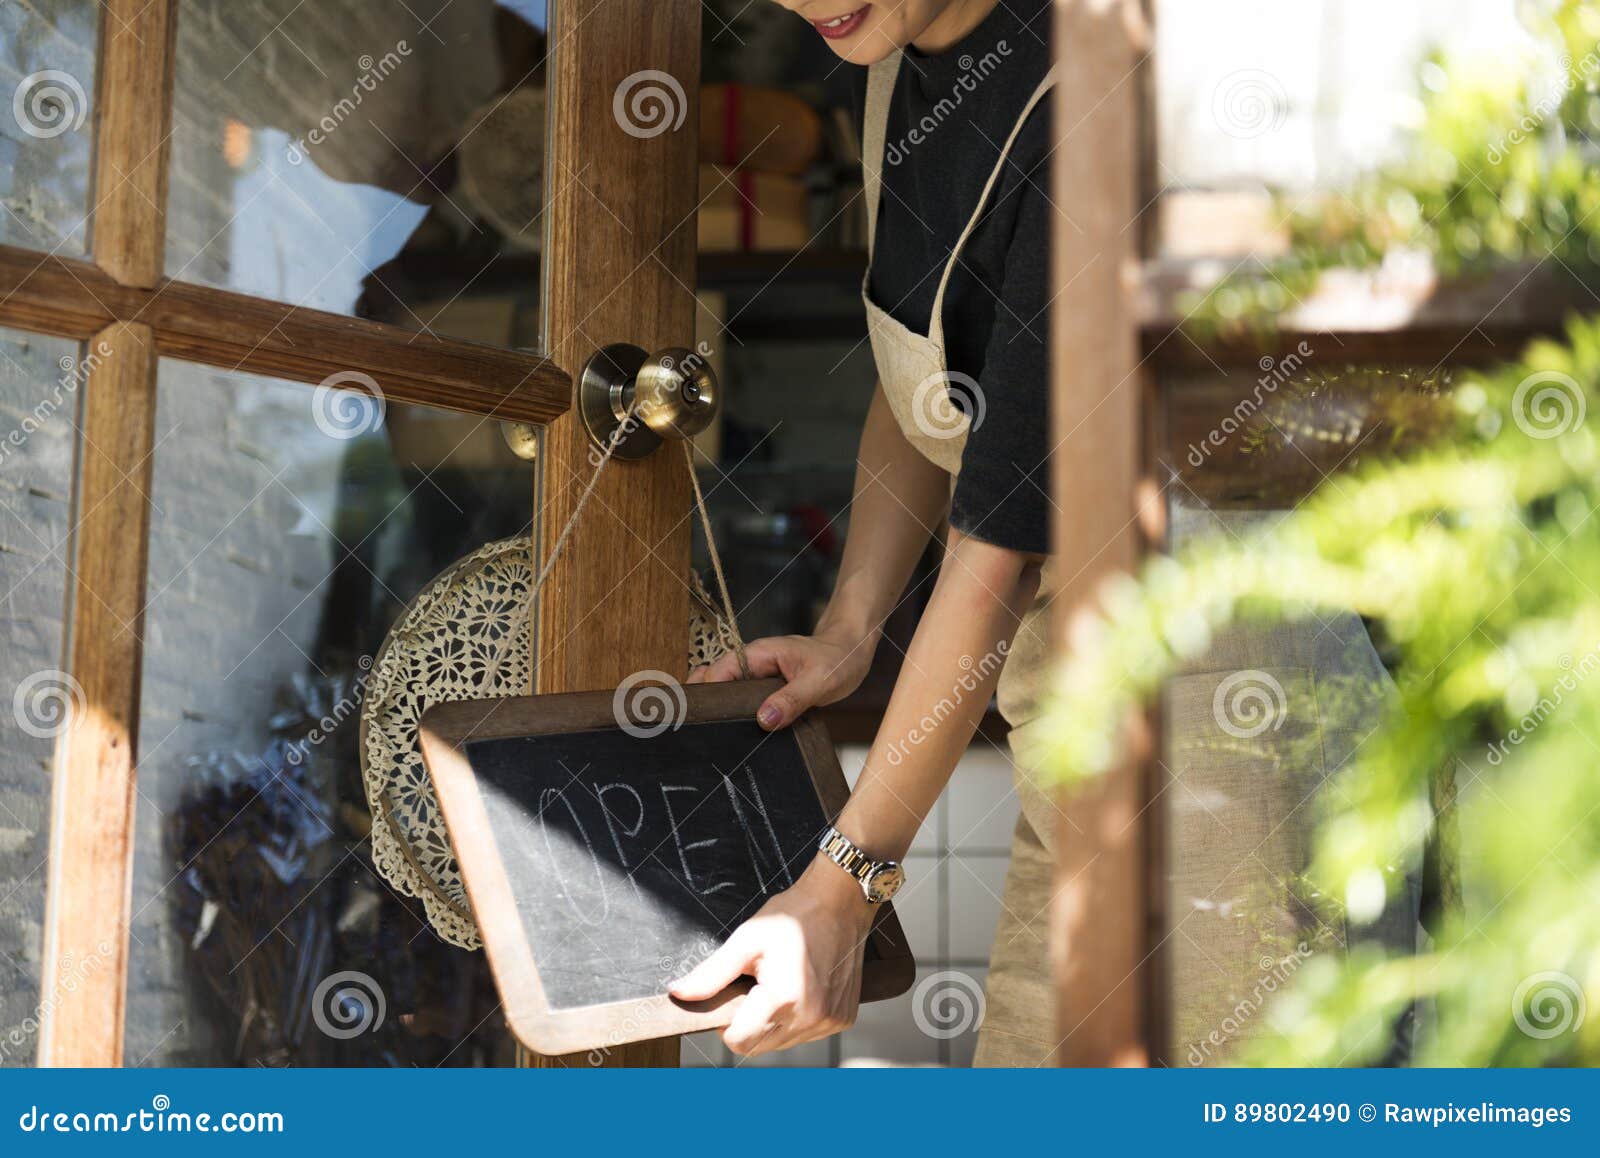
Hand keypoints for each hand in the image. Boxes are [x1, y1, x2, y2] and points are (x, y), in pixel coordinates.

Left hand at [669, 861, 874, 1055]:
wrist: (840, 903)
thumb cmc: (793, 916)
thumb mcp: (746, 939)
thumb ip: (711, 974)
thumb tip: (678, 994)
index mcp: (782, 1000)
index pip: (738, 1042)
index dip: (727, 1023)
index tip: (734, 996)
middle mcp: (809, 1018)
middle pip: (759, 1047)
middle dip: (749, 1023)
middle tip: (756, 986)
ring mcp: (829, 1022)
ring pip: (783, 1043)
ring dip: (774, 1023)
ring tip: (780, 984)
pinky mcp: (842, 1019)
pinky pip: (808, 1034)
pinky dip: (798, 1019)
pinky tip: (801, 989)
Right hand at [688, 625, 875, 729]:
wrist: (853, 652)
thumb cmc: (838, 657)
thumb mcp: (818, 681)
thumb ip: (791, 700)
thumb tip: (764, 720)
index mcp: (758, 654)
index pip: (717, 672)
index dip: (706, 693)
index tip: (701, 716)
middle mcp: (753, 665)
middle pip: (716, 684)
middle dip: (708, 704)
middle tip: (701, 730)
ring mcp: (759, 679)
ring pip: (730, 696)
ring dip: (725, 712)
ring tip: (717, 737)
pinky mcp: (768, 692)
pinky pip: (747, 703)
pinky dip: (741, 716)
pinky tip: (740, 734)